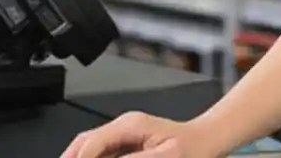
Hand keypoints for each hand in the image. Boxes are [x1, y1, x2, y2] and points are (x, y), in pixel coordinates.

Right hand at [60, 111, 215, 157]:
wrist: (208, 140)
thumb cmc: (193, 147)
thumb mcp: (165, 157)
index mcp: (130, 125)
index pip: (91, 143)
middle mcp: (123, 126)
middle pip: (84, 144)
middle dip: (72, 157)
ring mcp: (123, 135)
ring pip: (90, 148)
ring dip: (81, 157)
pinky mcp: (126, 145)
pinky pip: (102, 153)